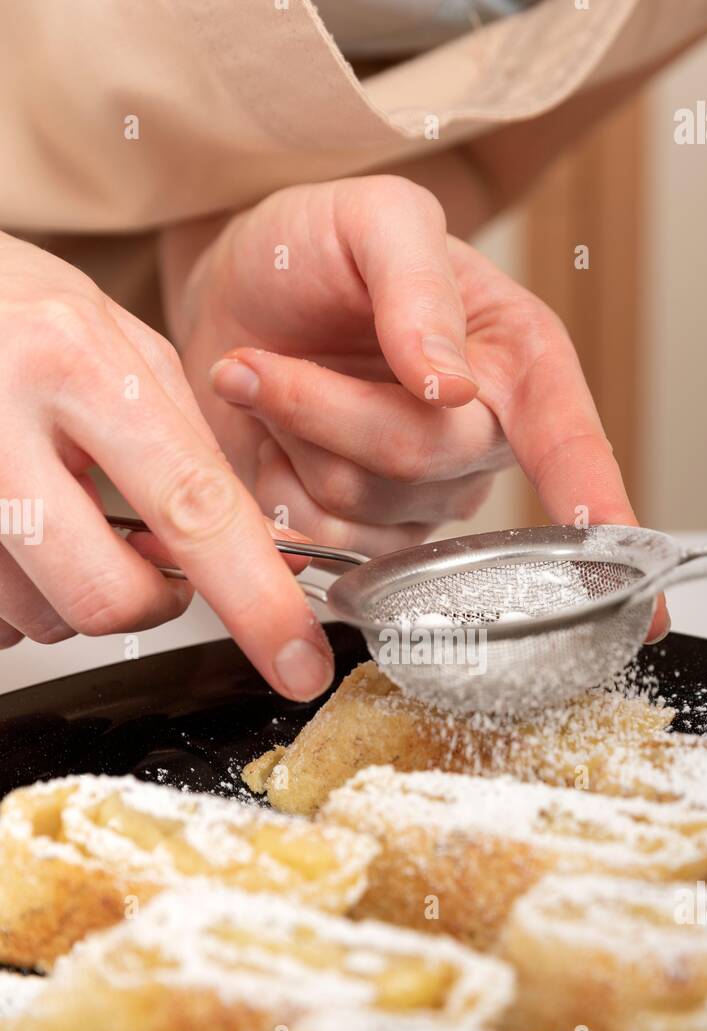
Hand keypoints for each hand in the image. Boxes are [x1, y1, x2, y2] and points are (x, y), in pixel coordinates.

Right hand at [0, 234, 334, 697]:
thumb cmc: (13, 310)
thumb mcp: (118, 350)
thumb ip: (196, 455)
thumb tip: (273, 554)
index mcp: (73, 366)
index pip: (191, 508)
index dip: (256, 599)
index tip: (299, 665)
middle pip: (106, 596)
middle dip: (149, 600)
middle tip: (145, 559)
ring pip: (40, 618)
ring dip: (69, 593)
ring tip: (51, 515)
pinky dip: (18, 591)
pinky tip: (9, 526)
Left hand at [164, 176, 667, 640]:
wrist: (236, 296)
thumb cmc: (318, 250)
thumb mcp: (371, 218)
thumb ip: (417, 280)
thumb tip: (452, 384)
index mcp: (520, 362)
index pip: (571, 445)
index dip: (601, 509)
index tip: (636, 581)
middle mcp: (484, 442)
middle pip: (424, 460)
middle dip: (326, 406)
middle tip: (259, 360)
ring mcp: (423, 499)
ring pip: (362, 504)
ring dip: (293, 437)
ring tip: (269, 381)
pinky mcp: (364, 535)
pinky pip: (321, 540)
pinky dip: (275, 487)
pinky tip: (273, 440)